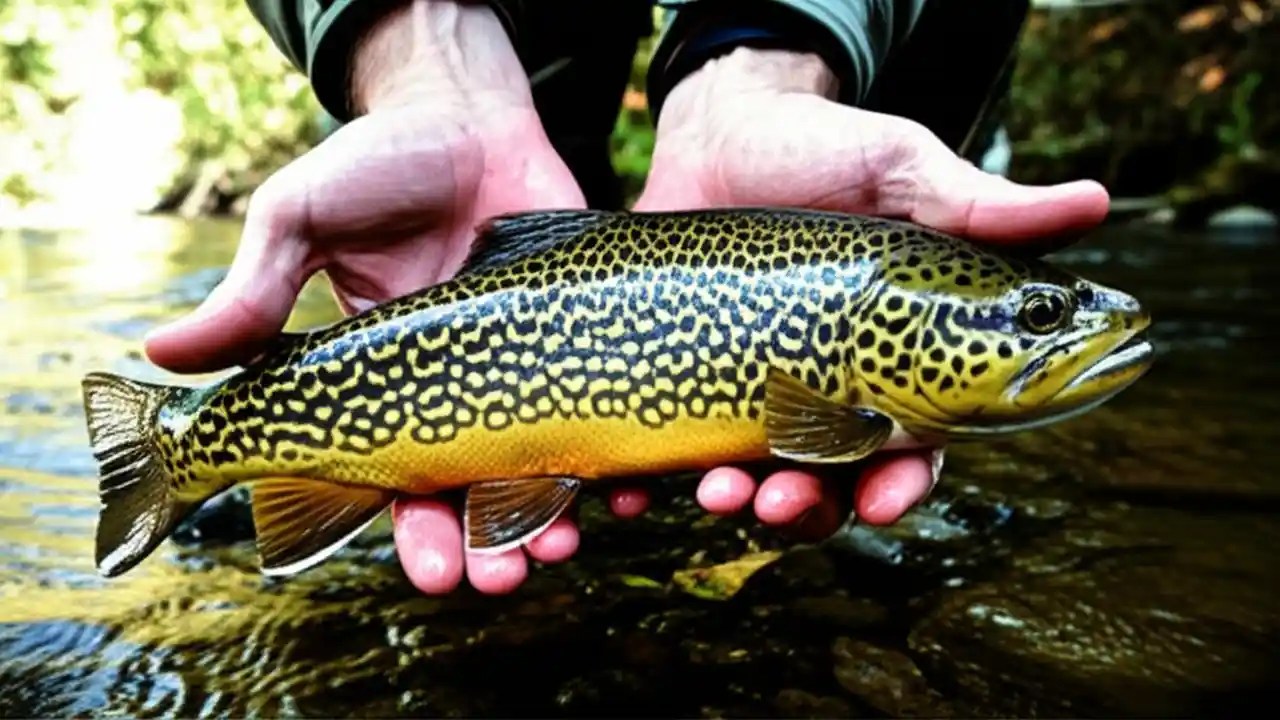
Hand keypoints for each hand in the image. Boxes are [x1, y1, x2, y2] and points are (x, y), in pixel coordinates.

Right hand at [144, 0, 596, 593]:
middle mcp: (459, 388)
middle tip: (502, 581)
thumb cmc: (375, 164)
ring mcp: (524, 367)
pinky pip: (602, 409)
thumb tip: (158, 353)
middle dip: (485, 549)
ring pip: (542, 467)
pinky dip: (614, 456)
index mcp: (387, 383)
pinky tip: (625, 486)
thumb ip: (254, 291)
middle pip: (474, 495)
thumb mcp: (301, 219)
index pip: (398, 481)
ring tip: (562, 547)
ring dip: (549, 518)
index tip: (431, 573)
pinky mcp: (581, 337)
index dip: (412, 533)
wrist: (468, 112)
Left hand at [624, 48, 1110, 538]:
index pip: (914, 445)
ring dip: (741, 505)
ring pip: (756, 481)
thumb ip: (980, 203)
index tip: (884, 497)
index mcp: (893, 358)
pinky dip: (661, 481)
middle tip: (778, 504)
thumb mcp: (900, 169)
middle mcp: (827, 389)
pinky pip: (678, 450)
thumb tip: (1095, 201)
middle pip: (831, 484)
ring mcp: (754, 391)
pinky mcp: (688, 382)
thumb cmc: (822, 150)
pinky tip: (643, 486)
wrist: (717, 132)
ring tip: (716, 491)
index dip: (904, 481)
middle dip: (811, 509)